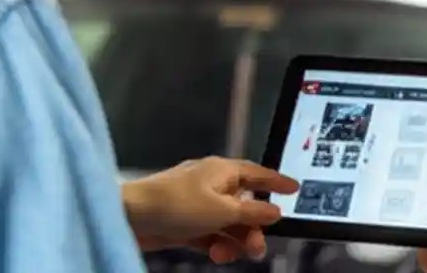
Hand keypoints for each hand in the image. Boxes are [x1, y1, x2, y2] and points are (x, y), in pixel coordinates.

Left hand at [122, 156, 299, 263]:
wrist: (132, 216)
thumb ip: (251, 213)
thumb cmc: (176, 204)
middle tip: (257, 248)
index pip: (258, 174)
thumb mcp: (222, 210)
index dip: (277, 182)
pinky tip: (217, 255)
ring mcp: (198, 205)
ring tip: (230, 256)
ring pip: (228, 224)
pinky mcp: (186, 223)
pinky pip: (211, 234)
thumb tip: (275, 211)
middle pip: (245, 206)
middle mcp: (213, 185)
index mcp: (223, 171)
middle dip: (253, 228)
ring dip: (235, 241)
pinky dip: (217, 245)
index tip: (295, 189)